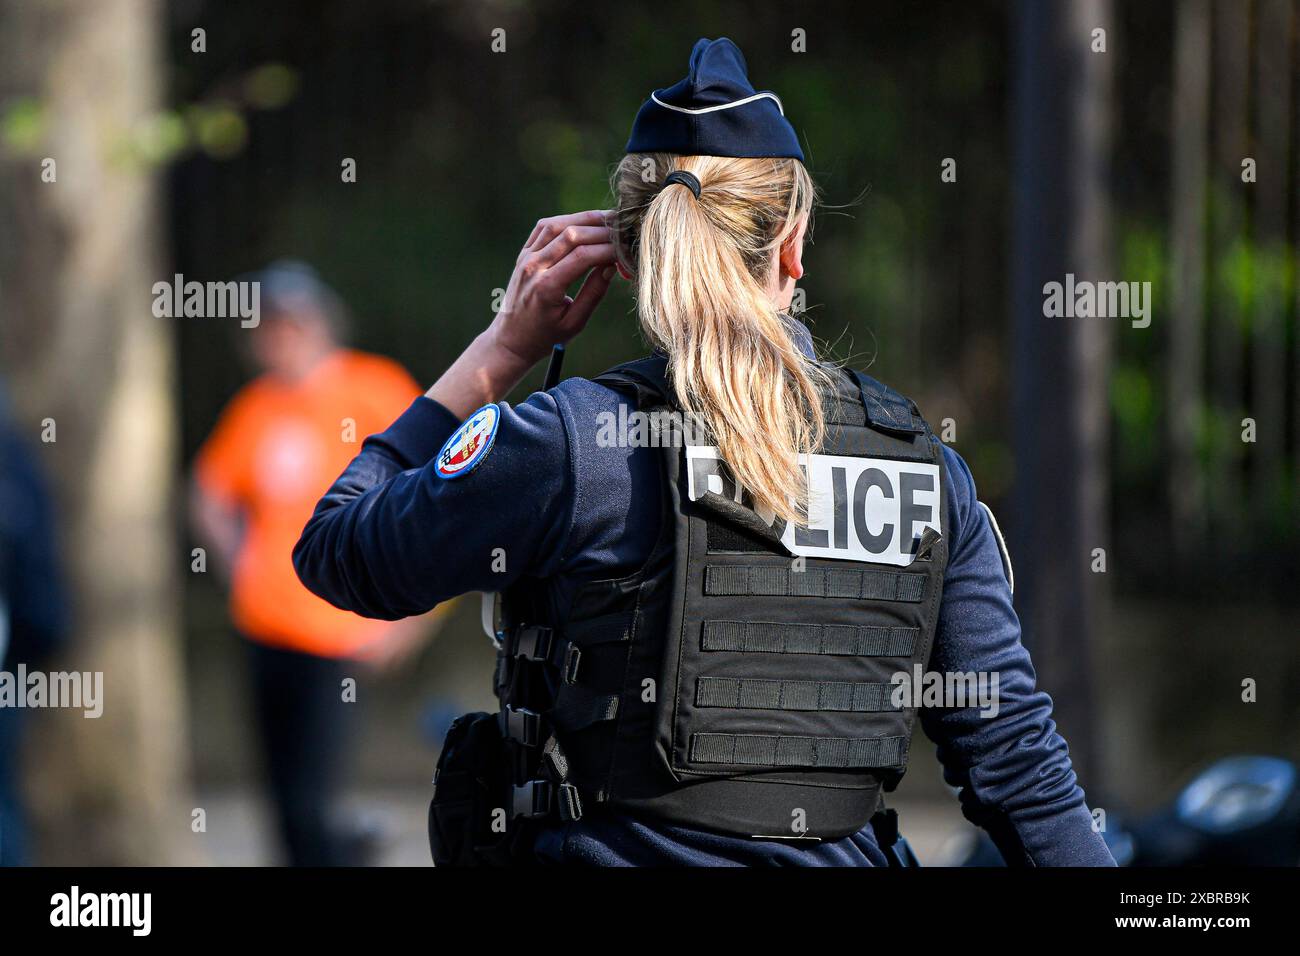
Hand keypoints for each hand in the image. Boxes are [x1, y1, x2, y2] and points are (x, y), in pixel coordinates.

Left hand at [425, 210, 617, 418]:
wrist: (510, 339)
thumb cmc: (545, 336)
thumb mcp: (575, 323)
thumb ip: (594, 293)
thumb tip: (613, 266)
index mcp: (547, 288)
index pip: (583, 256)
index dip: (609, 250)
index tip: (627, 252)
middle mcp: (534, 267)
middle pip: (571, 235)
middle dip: (602, 230)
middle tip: (624, 232)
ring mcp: (526, 257)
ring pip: (558, 224)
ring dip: (585, 219)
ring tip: (610, 219)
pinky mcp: (524, 253)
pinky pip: (545, 227)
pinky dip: (567, 220)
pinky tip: (584, 222)